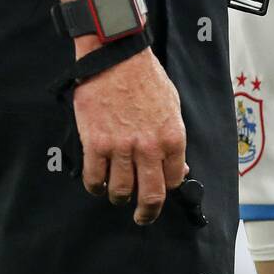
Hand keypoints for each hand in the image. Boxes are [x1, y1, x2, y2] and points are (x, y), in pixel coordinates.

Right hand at [73, 46, 187, 225]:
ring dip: (119, 198)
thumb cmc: (145, 78)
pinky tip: (99, 182)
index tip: (160, 190)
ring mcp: (121, 147)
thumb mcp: (172, 105)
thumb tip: (178, 168)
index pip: (174, 179)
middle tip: (143, 217)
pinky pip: (95, 180)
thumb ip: (173, 139)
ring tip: (117, 194)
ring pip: (121, 192)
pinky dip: (96, 187)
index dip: (167, 188)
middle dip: (147, 213)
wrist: (116, 57)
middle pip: (151, 196)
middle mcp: (149, 146)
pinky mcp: (96, 144)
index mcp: (172, 136)